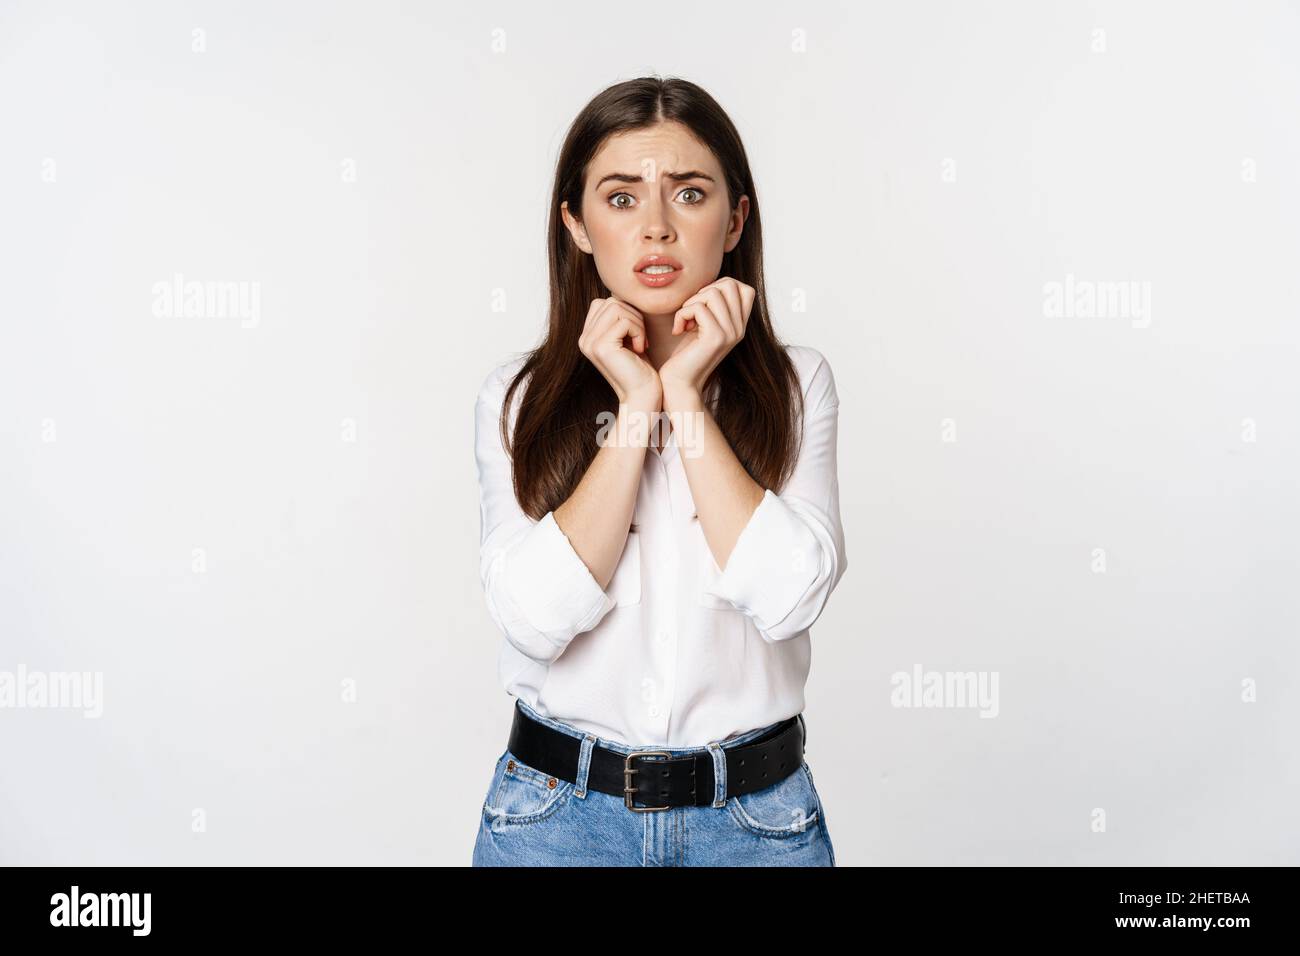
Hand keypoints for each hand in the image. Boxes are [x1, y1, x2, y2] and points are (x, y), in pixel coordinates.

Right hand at [578, 296, 661, 407]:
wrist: (643, 395)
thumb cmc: (640, 367)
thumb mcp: (628, 337)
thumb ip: (620, 318)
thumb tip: (622, 293)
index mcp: (587, 336)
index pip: (604, 302)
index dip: (626, 311)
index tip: (636, 332)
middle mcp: (584, 338)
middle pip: (611, 301)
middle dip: (633, 315)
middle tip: (641, 337)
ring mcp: (589, 342)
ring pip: (617, 308)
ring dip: (637, 322)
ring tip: (641, 343)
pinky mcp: (601, 347)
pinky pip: (624, 321)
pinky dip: (639, 331)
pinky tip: (641, 349)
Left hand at [659, 277, 754, 396]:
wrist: (680, 384)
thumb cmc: (685, 355)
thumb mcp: (702, 326)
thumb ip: (712, 308)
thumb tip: (710, 284)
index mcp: (739, 325)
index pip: (745, 289)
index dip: (721, 286)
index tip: (702, 303)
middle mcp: (739, 329)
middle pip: (730, 285)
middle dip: (704, 291)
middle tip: (691, 311)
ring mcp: (730, 333)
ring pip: (713, 293)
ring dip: (691, 302)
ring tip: (685, 321)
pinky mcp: (715, 338)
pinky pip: (698, 308)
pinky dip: (682, 314)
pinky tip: (678, 330)